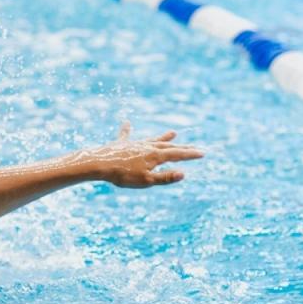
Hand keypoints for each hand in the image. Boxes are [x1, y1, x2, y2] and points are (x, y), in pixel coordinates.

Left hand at [84, 122, 203, 188]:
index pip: (177, 155)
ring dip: (163, 137)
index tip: (202, 153)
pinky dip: (127, 129)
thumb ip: (165, 177)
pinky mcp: (121, 144)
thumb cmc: (123, 175)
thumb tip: (183, 174)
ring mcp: (134, 144)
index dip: (190, 155)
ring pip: (152, 139)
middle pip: (168, 146)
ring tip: (173, 133)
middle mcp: (147, 146)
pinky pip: (126, 135)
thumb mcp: (146, 181)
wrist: (99, 164)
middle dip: (182, 147)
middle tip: (194, 147)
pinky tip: (126, 122)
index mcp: (155, 156)